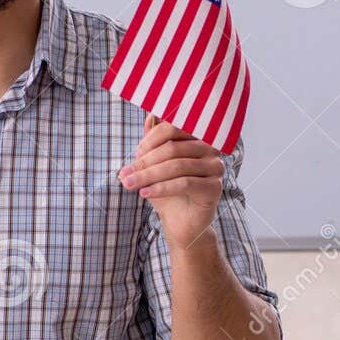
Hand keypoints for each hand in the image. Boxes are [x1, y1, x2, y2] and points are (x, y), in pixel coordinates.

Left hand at [120, 115, 223, 248]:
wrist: (180, 223)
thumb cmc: (167, 191)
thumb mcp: (155, 165)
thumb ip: (153, 142)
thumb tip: (149, 116)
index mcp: (197, 138)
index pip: (173, 128)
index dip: (150, 140)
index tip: (134, 155)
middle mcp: (210, 149)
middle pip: (173, 149)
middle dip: (145, 162)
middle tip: (124, 174)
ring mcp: (215, 167)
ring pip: (177, 166)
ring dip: (148, 175)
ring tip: (129, 184)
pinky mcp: (215, 187)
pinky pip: (184, 183)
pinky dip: (161, 188)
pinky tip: (144, 194)